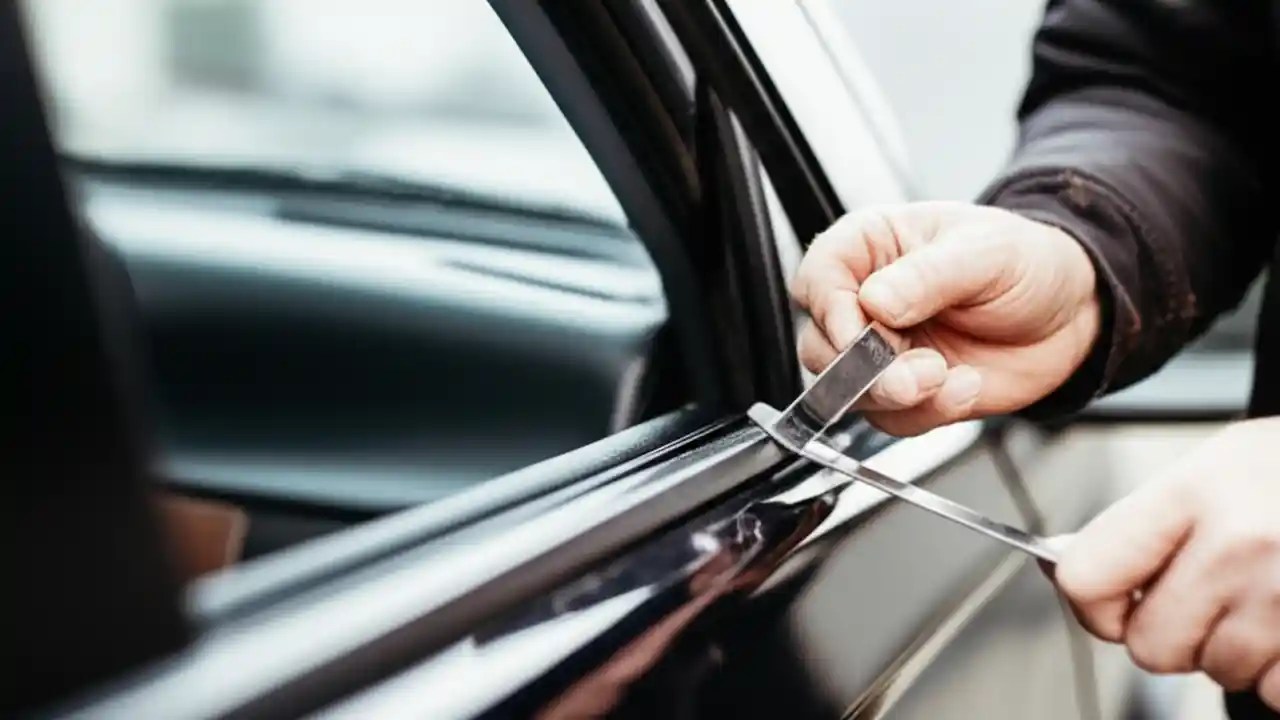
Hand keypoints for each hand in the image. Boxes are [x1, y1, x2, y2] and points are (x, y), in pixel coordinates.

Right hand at [791, 202, 1099, 434]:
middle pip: (820, 345)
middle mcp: (864, 301)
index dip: (830, 310)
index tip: (861, 332)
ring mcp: (882, 352)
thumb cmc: (1026, 261)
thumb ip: (927, 276)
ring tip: (945, 375)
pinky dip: (926, 413)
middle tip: (916, 368)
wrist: (1072, 313)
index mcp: (870, 247)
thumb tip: (875, 300)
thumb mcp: (985, 252)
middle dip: (863, 368)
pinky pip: (888, 419)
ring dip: (894, 394)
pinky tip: (964, 385)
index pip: (818, 279)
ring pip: (846, 391)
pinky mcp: (904, 393)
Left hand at [1054, 418, 1279, 709]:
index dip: (1092, 604)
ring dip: (1236, 650)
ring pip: (1217, 670)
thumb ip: (1144, 524)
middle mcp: (1240, 545)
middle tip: (1210, 599)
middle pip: (1152, 645)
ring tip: (1268, 598)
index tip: (1109, 605)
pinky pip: (1274, 692)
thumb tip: (1065, 569)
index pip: (1089, 576)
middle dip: (1174, 633)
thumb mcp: (1218, 467)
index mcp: (1196, 492)